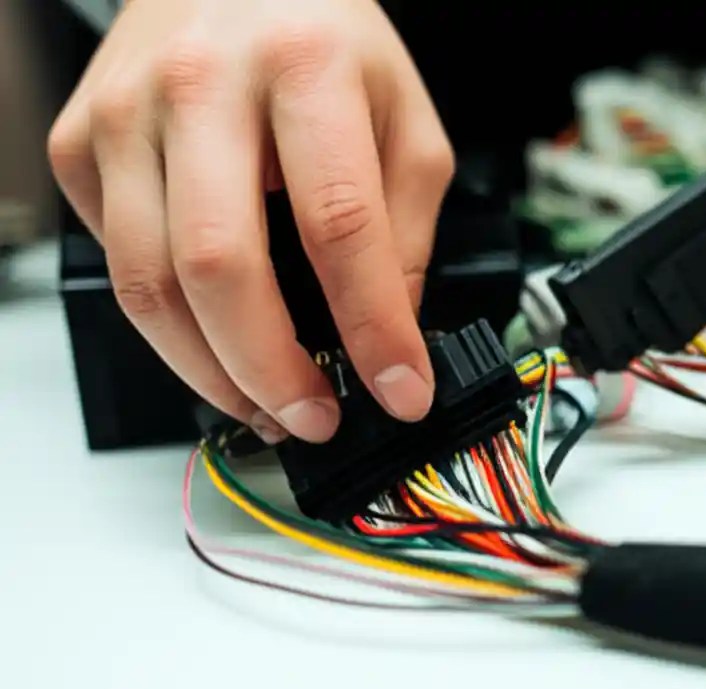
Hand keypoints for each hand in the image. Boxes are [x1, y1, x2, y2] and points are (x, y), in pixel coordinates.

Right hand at [49, 0, 453, 443]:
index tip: (401, 391)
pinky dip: (169, 321)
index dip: (373, 327)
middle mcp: (202, 84)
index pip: (341, 224)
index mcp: (305, 66)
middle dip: (272, 369)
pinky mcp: (81, 144)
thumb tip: (389, 332)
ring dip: (212, 371)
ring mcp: (125, 114)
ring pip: (150, 283)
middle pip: (221, 264)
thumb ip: (407, 225)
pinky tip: (214, 333)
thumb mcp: (404, 116)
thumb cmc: (321, 38)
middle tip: (317, 417)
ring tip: (267, 403)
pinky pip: (119, 261)